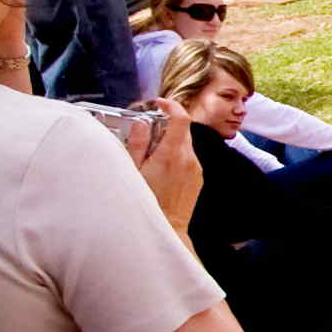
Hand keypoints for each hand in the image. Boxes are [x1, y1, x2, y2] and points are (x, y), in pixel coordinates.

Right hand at [138, 97, 202, 227]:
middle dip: (166, 125)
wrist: (168, 228)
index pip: (181, 118)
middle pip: (182, 130)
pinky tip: (163, 169)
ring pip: (185, 144)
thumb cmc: (147, 202)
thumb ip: (137, 144)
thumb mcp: (133, 171)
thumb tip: (140, 124)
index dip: (171, 106)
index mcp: (171, 154)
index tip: (160, 104)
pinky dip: (177, 155)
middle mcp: (188, 159)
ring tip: (154, 156)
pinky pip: (189, 158)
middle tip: (149, 133)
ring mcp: (196, 168)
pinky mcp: (198, 177)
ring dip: (171, 142)